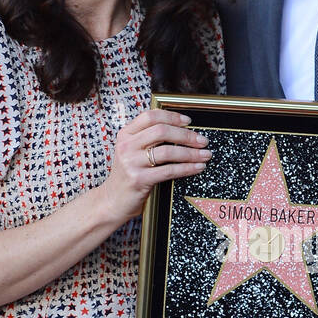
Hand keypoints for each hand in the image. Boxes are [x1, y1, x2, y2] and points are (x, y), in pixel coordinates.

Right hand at [101, 108, 211, 225]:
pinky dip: (187, 168)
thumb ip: (147, 140)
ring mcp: (131, 162)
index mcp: (125, 134)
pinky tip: (198, 167)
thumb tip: (179, 130)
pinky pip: (169, 170)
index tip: (188, 122)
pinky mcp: (139, 179)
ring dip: (191, 153)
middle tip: (202, 140)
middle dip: (186, 135)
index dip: (172, 116)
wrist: (112, 201)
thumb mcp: (132, 152)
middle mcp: (126, 145)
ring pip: (168, 151)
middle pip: (162, 131)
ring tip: (205, 154)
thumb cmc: (127, 176)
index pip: (150, 116)